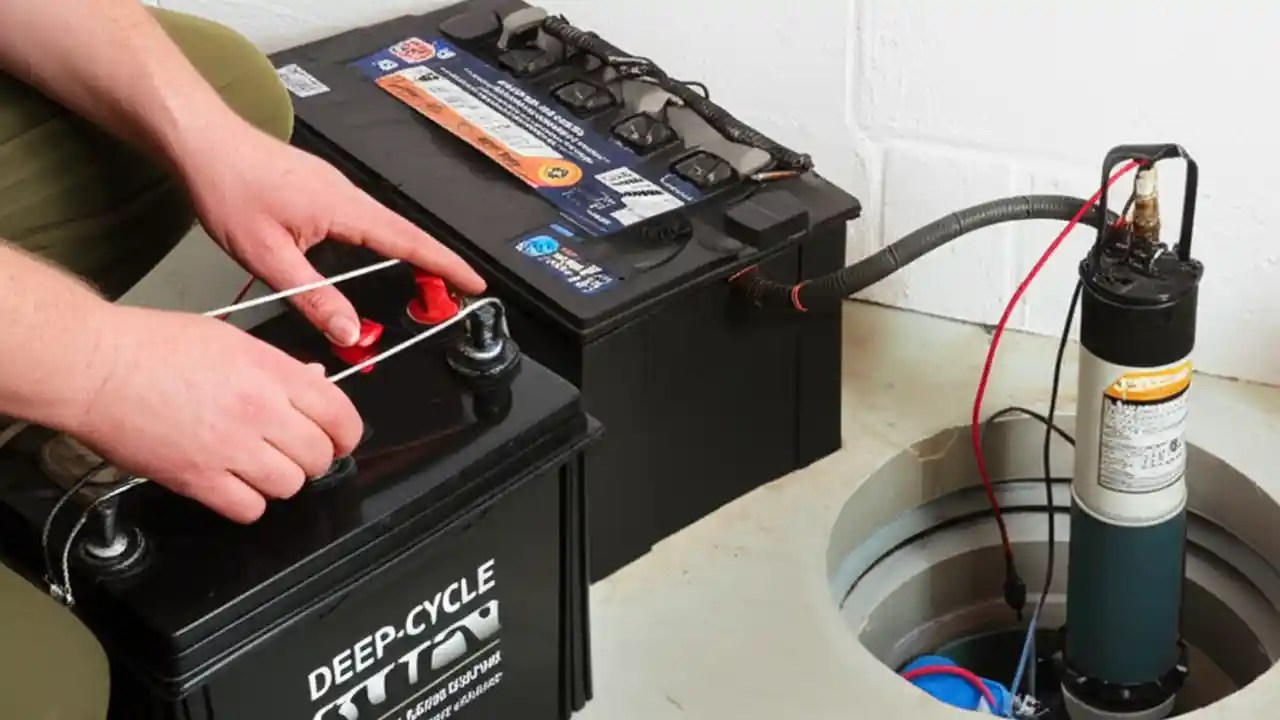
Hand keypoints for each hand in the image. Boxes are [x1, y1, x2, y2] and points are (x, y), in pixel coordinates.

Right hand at [67, 305, 361, 522]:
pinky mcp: (198, 479)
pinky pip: (249, 509)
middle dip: (313, 458)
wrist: (96, 366)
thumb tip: (315, 383)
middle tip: (294, 452)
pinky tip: (233, 484)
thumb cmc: (154, 346)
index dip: (346, 434)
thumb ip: (278, 368)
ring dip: (279, 480)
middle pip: (319, 457)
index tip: (338, 439)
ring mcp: (231, 448)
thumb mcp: (231, 341)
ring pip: (290, 486)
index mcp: (272, 372)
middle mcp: (260, 411)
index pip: (340, 415)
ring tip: (257, 465)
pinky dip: (247, 502)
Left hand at [182, 123, 485, 345]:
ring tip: (425, 285)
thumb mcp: (267, 256)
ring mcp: (335, 188)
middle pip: (405, 235)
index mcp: (344, 210)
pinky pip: (364, 219)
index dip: (446, 265)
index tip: (474, 284)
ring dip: (409, 254)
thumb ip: (313, 298)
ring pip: (384, 226)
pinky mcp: (320, 188)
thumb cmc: (228, 190)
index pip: (410, 242)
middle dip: (435, 266)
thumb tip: (351, 332)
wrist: (200, 140)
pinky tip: (376, 260)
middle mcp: (348, 195)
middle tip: (453, 297)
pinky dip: (384, 243)